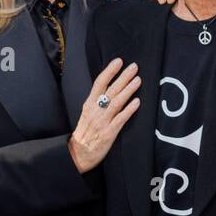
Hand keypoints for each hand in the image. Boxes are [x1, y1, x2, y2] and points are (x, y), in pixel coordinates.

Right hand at [69, 58, 140, 172]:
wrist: (77, 154)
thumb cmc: (84, 133)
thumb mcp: (87, 114)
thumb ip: (97, 102)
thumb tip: (112, 88)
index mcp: (89, 104)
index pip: (99, 83)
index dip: (109, 71)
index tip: (118, 61)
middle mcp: (95, 111)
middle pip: (110, 90)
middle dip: (123, 77)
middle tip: (134, 67)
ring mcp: (102, 122)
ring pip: (116, 102)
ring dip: (128, 90)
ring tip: (138, 80)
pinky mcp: (109, 133)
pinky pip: (120, 119)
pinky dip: (129, 110)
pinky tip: (137, 102)